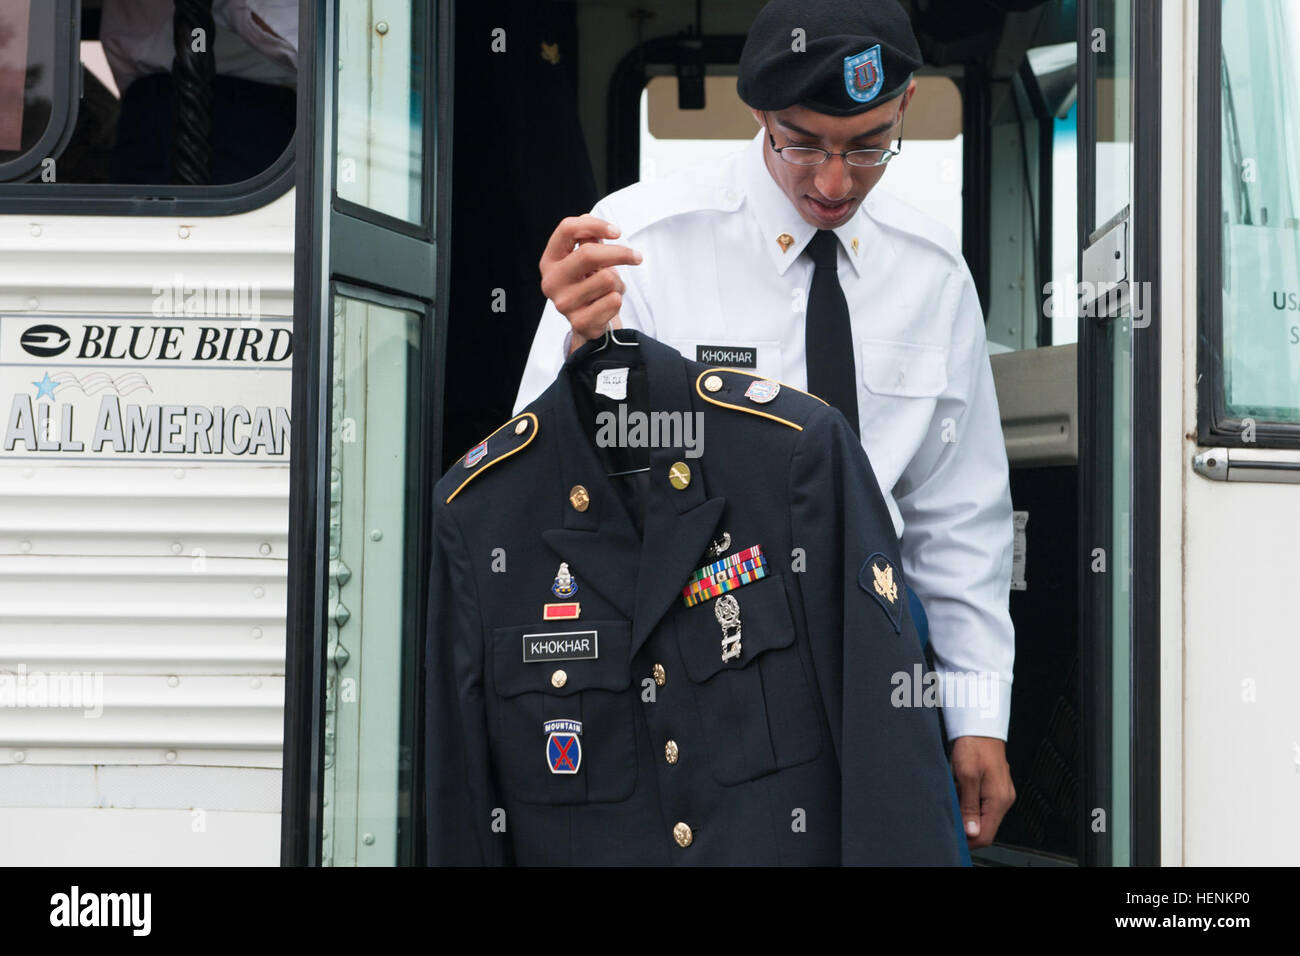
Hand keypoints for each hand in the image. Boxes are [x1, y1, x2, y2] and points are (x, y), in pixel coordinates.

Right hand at [538, 214, 642, 354]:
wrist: (588, 323)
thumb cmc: (588, 284)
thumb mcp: (586, 259)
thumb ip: (588, 239)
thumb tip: (592, 221)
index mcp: (550, 260)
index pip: (567, 229)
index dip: (595, 225)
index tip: (617, 232)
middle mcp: (551, 281)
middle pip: (588, 254)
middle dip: (619, 253)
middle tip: (637, 257)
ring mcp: (563, 304)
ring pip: (607, 279)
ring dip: (618, 283)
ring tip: (611, 290)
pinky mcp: (579, 322)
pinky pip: (613, 301)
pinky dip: (618, 300)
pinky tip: (608, 305)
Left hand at [951, 735, 1014, 848]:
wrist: (980, 727)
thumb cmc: (974, 746)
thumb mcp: (966, 775)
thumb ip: (969, 805)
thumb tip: (971, 831)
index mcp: (999, 799)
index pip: (986, 835)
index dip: (968, 840)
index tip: (953, 836)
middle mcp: (1004, 799)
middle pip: (984, 827)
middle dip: (965, 825)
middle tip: (950, 812)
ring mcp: (1001, 794)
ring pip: (981, 815)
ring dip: (965, 811)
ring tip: (955, 794)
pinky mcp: (995, 788)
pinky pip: (981, 804)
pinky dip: (968, 801)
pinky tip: (959, 788)